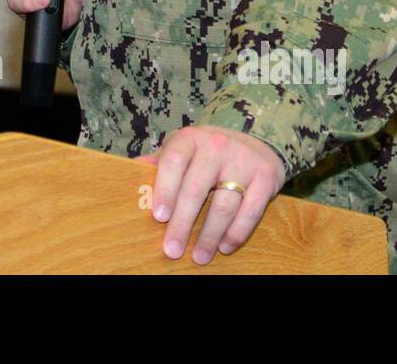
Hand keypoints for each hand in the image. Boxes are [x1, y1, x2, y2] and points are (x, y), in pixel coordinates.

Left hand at [135, 125, 286, 263]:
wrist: (254, 140)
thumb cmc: (206, 152)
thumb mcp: (183, 149)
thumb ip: (160, 162)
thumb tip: (130, 173)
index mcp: (190, 139)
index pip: (173, 161)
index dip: (165, 188)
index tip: (158, 217)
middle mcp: (217, 146)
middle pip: (196, 189)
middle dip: (182, 223)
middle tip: (171, 250)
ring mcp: (243, 160)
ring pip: (224, 204)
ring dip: (210, 235)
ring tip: (199, 256)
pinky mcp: (266, 176)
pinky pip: (250, 211)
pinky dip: (236, 233)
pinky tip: (225, 247)